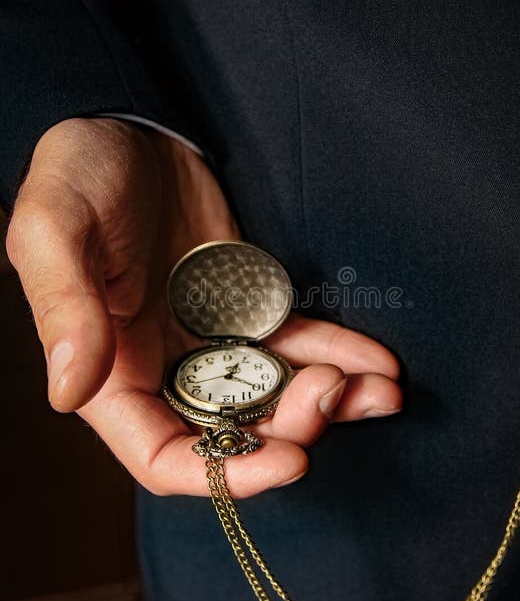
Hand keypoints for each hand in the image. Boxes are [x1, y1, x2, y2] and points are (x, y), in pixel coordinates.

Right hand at [6, 118, 401, 496]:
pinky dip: (338, 354)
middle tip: (335, 390)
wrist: (129, 127)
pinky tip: (377, 360)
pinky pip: (296, 343)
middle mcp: (162, 370)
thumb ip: (64, 309)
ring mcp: (209, 342)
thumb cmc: (76, 172)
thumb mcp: (54, 229)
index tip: (292, 460)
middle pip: (235, 433)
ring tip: (383, 390)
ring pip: (275, 394)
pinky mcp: (245, 308)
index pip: (163, 457)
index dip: (227, 474)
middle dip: (293, 427)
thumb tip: (69, 391)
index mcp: (112, 373)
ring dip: (331, 400)